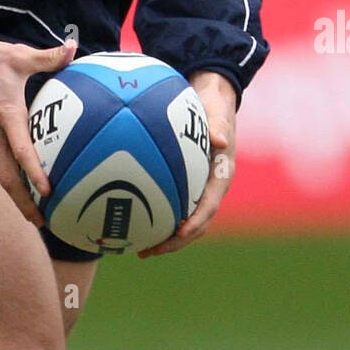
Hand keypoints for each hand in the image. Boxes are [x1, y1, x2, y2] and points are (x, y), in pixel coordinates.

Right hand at [0, 34, 76, 227]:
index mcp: (5, 115)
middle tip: (42, 222)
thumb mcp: (18, 55)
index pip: (21, 151)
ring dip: (15, 194)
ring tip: (34, 213)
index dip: (35, 173)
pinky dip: (8, 178)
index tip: (49, 191)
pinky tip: (20, 183)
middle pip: (6, 178)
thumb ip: (48, 56)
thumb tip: (72, 47)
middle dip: (23, 202)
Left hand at [137, 70, 236, 258]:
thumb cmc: (214, 105)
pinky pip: (169, 203)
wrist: (212, 98)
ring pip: (181, 219)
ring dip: (162, 236)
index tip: (177, 233)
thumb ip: (218, 125)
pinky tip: (128, 216)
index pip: (209, 207)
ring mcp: (197, 187)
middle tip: (147, 250)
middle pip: (194, 224)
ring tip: (136, 247)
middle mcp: (209, 187)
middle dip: (173, 241)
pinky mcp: (184, 182)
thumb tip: (220, 139)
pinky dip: (153, 214)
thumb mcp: (219, 112)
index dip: (194, 224)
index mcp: (221, 176)